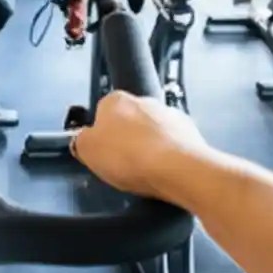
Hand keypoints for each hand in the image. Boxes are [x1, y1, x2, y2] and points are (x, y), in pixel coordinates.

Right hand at [71, 91, 212, 200]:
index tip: (103, 154)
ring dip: (149, 147)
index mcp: (114, 100)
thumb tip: (85, 139)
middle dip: (127, 140)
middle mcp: (143, 100)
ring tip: (147, 173)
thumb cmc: (129, 157)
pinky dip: (170, 155)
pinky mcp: (192, 132)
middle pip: (128, 121)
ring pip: (153, 132)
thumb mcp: (87, 151)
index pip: (101, 114)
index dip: (100, 136)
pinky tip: (166, 172)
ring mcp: (170, 114)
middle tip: (123, 165)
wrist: (179, 169)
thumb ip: (81, 141)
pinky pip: (174, 143)